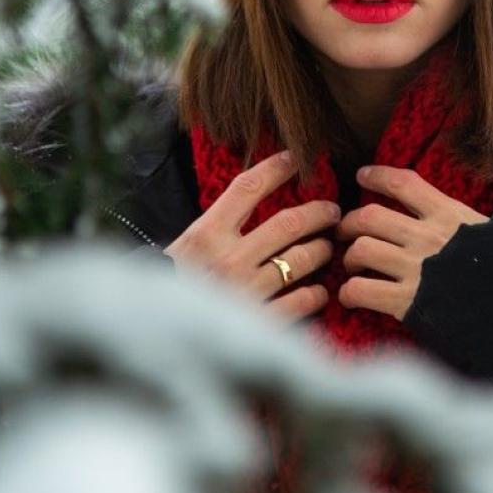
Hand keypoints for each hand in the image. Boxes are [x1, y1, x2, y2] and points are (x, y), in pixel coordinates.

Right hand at [164, 151, 340, 323]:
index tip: (294, 160)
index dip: (275, 168)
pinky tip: (318, 290)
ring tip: (326, 247)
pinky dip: (316, 294)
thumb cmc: (174, 286)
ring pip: (302, 260)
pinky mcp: (259, 321)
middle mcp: (228, 259)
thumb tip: (254, 198)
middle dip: (318, 212)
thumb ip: (218, 226)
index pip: (247, 188)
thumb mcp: (186, 248)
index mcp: (206, 234)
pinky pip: (302, 301)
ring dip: (322, 250)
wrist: (160, 333)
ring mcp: (246, 290)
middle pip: (288, 223)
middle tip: (332, 211)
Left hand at [335, 165, 489, 320]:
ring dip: (349, 258)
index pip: (404, 183)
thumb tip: (478, 213)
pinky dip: (350, 292)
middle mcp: (427, 237)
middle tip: (345, 232)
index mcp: (449, 215)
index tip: (362, 175)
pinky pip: (361, 290)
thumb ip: (472, 221)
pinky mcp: (407, 301)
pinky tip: (352, 296)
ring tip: (352, 266)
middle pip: (370, 217)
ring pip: (361, 250)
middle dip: (349, 223)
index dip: (377, 176)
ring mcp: (415, 268)